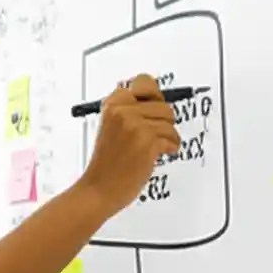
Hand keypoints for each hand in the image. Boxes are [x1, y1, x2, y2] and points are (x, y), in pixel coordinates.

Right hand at [77, 74, 179, 214]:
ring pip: (170, 121)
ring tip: (157, 147)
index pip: (145, 82)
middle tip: (155, 134)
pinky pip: (173, 138)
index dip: (152, 97)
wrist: (99, 189)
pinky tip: (161, 153)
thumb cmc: (106, 163)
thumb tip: (156, 101)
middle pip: (163, 103)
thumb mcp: (110, 127)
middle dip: (163, 120)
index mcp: (113, 104)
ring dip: (168, 136)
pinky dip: (171, 147)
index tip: (152, 109)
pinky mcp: (149, 142)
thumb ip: (129, 112)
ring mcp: (137, 126)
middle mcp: (124, 111)